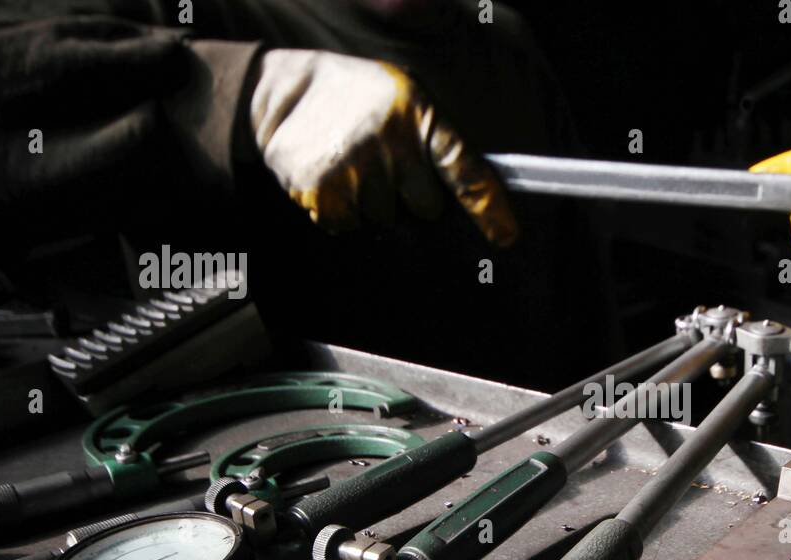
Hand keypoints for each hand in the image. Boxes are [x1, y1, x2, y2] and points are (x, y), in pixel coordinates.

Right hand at [250, 49, 516, 244]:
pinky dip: (341, 211)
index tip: (506, 236)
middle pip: (426, 209)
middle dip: (410, 197)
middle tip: (384, 165)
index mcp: (418, 115)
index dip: (487, 206)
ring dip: (370, 202)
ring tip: (350, 163)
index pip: (463, 168)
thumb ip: (438, 140)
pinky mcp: (322, 192)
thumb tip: (469, 198)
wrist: (285, 92)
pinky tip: (332, 179)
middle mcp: (390, 142)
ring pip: (385, 220)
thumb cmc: (359, 99)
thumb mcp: (407, 100)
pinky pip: (349, 227)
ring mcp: (354, 168)